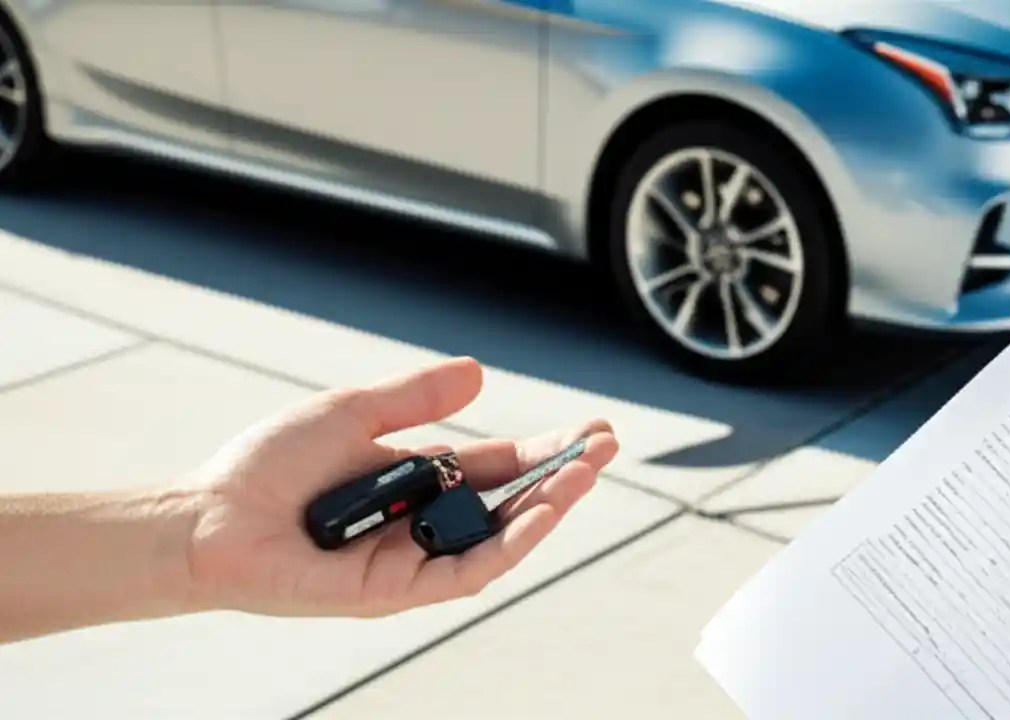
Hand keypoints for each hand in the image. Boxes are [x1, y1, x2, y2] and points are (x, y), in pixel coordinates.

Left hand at [179, 357, 618, 617]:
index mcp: (419, 480)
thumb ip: (413, 398)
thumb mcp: (351, 415)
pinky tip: (541, 513)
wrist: (209, 520)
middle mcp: (426, 523)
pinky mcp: (398, 590)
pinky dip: (510, 545)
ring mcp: (416, 559)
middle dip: (563, 476)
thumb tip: (479, 373)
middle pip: (511, 502)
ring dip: (549, 507)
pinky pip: (467, 572)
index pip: (498, 467)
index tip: (590, 429)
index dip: (545, 450)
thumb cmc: (269, 467)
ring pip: (501, 540)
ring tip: (588, 471)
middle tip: (608, 445)